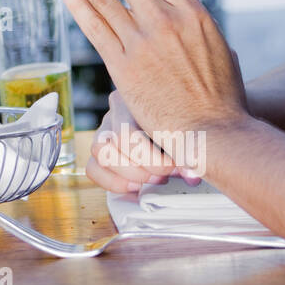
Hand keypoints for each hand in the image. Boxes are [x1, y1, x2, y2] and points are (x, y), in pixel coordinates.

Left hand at [50, 0, 247, 144]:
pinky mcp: (123, 66)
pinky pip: (93, 26)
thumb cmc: (222, 97)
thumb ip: (195, 27)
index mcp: (191, 10)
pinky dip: (75, 1)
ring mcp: (142, 42)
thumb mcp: (219, 48)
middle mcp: (164, 19)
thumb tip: (183, 17)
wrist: (215, 134)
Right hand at [86, 89, 203, 193]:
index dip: (153, 160)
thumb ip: (192, 150)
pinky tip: (135, 186)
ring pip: (99, 153)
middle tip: (163, 176)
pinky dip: (113, 182)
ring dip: (126, 174)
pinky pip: (92, 168)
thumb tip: (192, 175)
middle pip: (112, 144)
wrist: (184, 125)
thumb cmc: (187, 127)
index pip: (128, 135)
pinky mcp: (100, 151)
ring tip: (150, 180)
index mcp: (137, 99)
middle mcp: (116, 111)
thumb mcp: (191, 132)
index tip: (175, 166)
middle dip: (141, 168)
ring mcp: (105, 130)